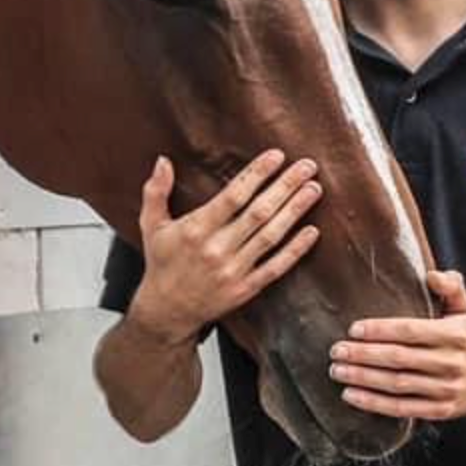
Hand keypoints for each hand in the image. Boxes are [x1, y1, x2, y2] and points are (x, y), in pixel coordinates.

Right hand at [129, 150, 322, 344]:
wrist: (166, 310)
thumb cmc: (162, 264)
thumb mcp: (152, 225)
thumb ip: (156, 192)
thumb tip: (163, 161)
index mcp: (196, 229)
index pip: (233, 196)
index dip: (257, 174)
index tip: (277, 156)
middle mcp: (217, 249)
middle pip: (259, 212)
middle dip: (285, 186)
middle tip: (306, 166)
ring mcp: (234, 270)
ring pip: (271, 236)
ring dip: (294, 211)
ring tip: (313, 189)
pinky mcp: (245, 288)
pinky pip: (275, 267)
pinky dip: (295, 250)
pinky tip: (312, 231)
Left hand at [328, 269, 465, 421]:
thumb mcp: (465, 310)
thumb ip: (451, 287)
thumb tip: (432, 275)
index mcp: (455, 335)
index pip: (411, 331)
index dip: (381, 330)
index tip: (354, 329)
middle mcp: (451, 363)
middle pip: (399, 359)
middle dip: (364, 355)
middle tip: (336, 351)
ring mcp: (446, 390)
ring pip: (398, 384)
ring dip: (364, 379)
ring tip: (337, 371)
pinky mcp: (441, 411)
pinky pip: (403, 409)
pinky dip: (374, 403)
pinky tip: (351, 395)